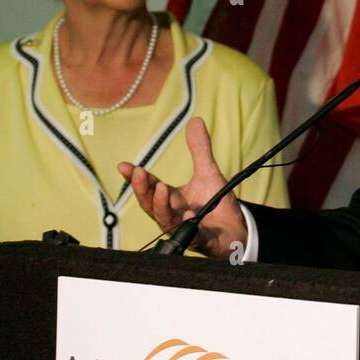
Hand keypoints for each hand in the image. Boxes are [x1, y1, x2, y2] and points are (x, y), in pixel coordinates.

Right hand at [118, 116, 247, 258]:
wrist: (237, 230)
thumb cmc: (217, 204)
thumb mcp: (208, 172)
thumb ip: (199, 149)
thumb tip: (195, 119)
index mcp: (171, 198)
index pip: (149, 186)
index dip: (135, 177)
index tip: (123, 166)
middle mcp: (172, 214)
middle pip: (149, 204)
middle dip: (142, 189)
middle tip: (139, 173)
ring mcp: (183, 228)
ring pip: (164, 220)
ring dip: (160, 205)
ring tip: (161, 189)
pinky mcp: (199, 240)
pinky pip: (189, 235)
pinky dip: (187, 223)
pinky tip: (190, 212)